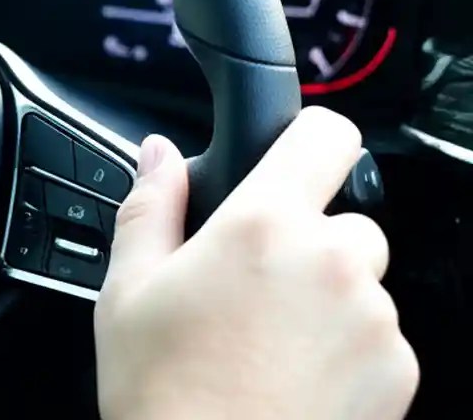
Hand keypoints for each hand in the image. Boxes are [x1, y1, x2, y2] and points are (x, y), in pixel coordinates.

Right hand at [95, 108, 418, 419]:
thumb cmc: (162, 392)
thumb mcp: (128, 289)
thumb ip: (150, 206)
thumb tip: (157, 155)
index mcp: (263, 226)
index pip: (326, 134)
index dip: (307, 137)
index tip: (290, 159)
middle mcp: (334, 263)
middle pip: (345, 219)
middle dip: (307, 242)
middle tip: (253, 287)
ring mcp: (375, 321)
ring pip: (362, 281)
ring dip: (327, 298)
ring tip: (267, 343)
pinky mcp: (399, 372)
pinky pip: (380, 337)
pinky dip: (346, 349)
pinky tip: (292, 377)